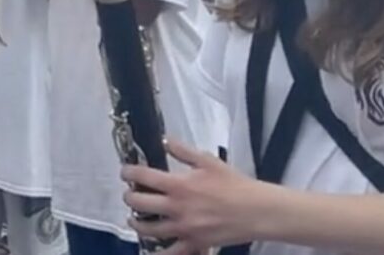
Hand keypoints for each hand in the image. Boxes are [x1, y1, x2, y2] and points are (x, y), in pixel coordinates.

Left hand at [124, 139, 274, 251]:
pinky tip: (151, 250)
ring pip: (148, 229)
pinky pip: (171, 253)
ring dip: (137, 222)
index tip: (125, 172)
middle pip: (139, 203)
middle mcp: (177, 208)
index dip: (128, 173)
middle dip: (129, 197)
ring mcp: (184, 228)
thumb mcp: (208, 161)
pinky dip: (158, 253)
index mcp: (179, 185)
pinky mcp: (195, 244)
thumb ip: (183, 150)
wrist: (258, 211)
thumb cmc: (235, 184)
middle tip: (130, 194)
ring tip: (134, 219)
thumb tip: (165, 140)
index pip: (142, 176)